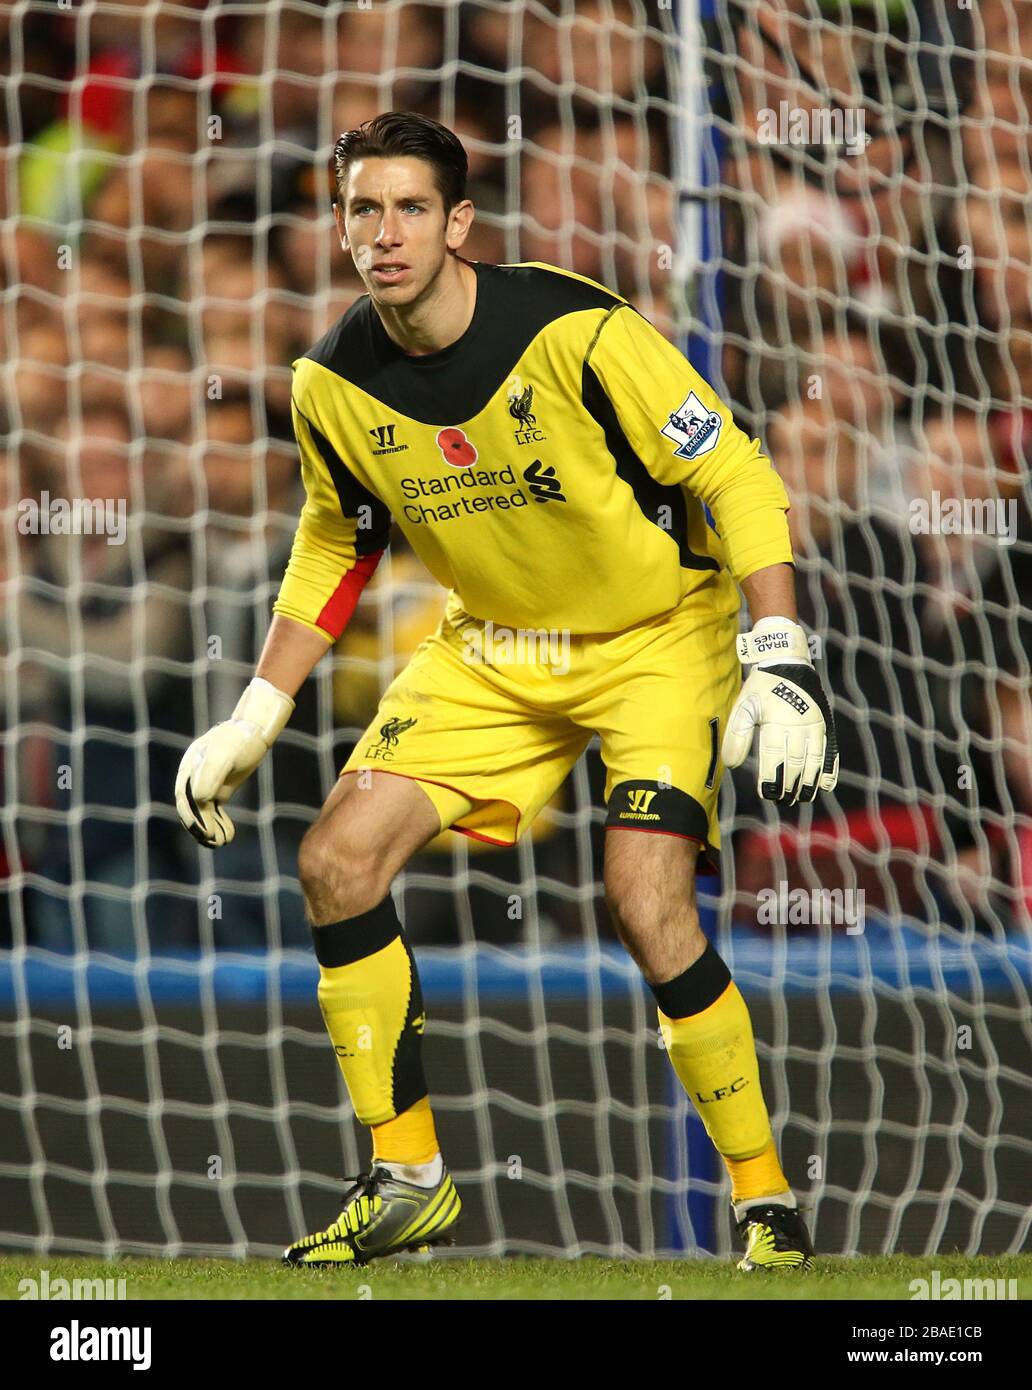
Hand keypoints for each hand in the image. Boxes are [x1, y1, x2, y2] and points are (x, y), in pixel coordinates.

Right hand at [175, 677, 294, 846]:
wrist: (253, 731)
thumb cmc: (238, 740)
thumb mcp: (225, 755)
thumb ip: (211, 775)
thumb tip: (201, 800)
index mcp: (189, 768)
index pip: (185, 798)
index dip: (192, 816)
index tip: (205, 831)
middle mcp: (194, 778)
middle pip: (191, 808)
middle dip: (201, 827)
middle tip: (214, 841)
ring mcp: (206, 784)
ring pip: (203, 813)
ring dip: (211, 829)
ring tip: (222, 843)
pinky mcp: (220, 789)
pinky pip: (215, 811)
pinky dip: (220, 823)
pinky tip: (229, 836)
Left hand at [721, 617, 838, 803]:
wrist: (788, 661)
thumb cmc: (761, 687)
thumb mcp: (743, 706)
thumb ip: (736, 735)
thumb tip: (730, 765)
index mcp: (777, 722)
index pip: (773, 758)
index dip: (770, 779)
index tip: (766, 794)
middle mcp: (799, 725)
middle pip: (795, 763)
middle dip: (789, 785)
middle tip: (782, 801)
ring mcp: (816, 726)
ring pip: (814, 761)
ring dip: (809, 782)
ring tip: (801, 798)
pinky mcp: (825, 724)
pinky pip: (830, 751)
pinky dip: (829, 769)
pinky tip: (826, 785)